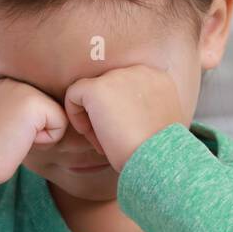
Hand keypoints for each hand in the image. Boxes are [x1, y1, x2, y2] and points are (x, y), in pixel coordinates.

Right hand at [0, 79, 68, 186]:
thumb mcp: (0, 120)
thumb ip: (19, 112)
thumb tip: (43, 120)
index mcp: (5, 84)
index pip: (40, 105)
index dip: (29, 128)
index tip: (2, 133)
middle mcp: (14, 81)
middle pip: (50, 109)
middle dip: (37, 130)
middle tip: (8, 136)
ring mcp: (23, 89)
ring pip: (57, 115)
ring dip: (41, 135)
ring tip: (14, 137)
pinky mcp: (34, 102)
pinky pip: (61, 124)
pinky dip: (45, 140)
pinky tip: (20, 140)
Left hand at [63, 65, 183, 171]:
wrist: (158, 160)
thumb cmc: (158, 151)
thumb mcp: (158, 121)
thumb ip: (142, 106)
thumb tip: (119, 110)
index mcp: (158, 78)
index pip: (127, 87)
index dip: (122, 111)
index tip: (127, 133)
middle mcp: (140, 71)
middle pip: (109, 88)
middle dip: (107, 114)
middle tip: (114, 140)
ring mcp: (118, 76)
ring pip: (91, 92)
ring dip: (93, 117)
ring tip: (104, 141)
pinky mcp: (97, 88)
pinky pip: (74, 94)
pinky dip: (76, 116)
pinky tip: (90, 135)